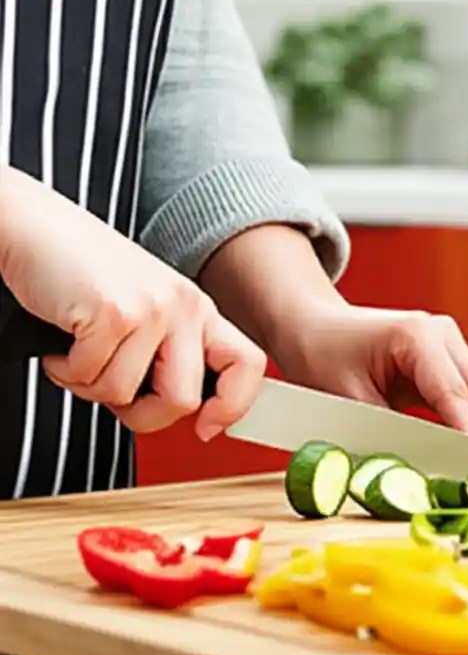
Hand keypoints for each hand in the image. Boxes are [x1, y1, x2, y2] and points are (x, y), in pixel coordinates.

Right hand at [0, 167, 266, 438]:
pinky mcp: (113, 312)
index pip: (248, 365)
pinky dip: (64, 370)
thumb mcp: (144, 309)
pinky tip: (63, 340)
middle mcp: (184, 307)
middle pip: (183, 401)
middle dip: (140, 415)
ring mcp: (152, 309)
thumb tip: (184, 413)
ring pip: (125, 394)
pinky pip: (89, 376)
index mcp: (198, 310)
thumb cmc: (82, 274)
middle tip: (112, 393)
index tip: (206, 428)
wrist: (33, 226)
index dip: (233, 407)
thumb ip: (168, 353)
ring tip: (79, 351)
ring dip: (89, 386)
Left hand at [269, 306, 467, 442]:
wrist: (311, 325)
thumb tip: (418, 473)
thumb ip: (386, 436)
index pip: (456, 395)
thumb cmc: (320, 355)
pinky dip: (465, 428)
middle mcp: (443, 336)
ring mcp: (449, 346)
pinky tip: (455, 457)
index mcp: (418, 335)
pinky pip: (467, 400)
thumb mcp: (347, 400)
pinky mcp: (446, 362)